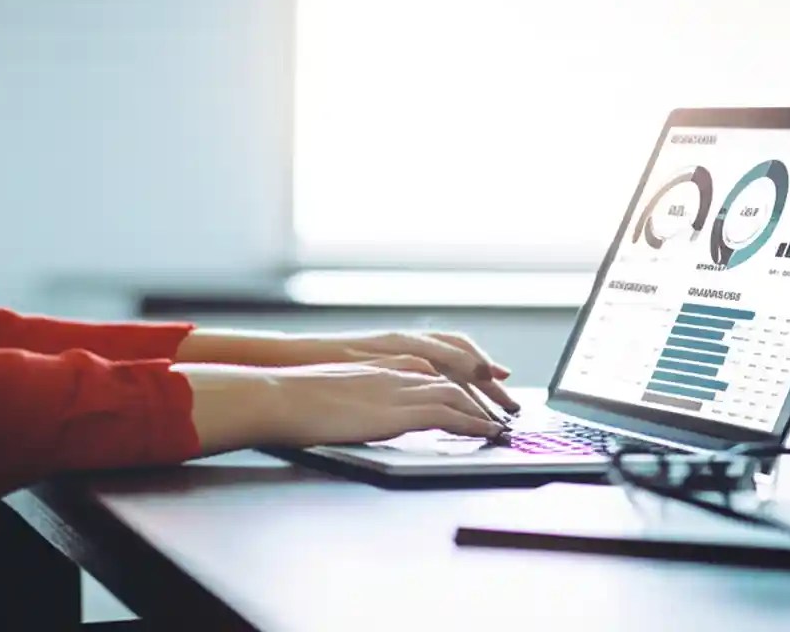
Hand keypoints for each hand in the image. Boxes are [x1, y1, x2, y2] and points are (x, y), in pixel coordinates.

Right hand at [176, 328, 516, 411]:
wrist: (279, 394)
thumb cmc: (296, 395)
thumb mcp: (338, 384)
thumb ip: (363, 388)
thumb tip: (370, 404)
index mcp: (383, 358)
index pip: (438, 359)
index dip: (467, 368)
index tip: (488, 378)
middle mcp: (397, 366)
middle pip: (457, 372)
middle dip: (486, 387)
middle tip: (510, 403)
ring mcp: (398, 386)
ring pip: (458, 391)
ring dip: (485, 405)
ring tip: (505, 422)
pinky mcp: (397, 409)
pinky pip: (447, 413)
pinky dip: (472, 421)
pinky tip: (486, 431)